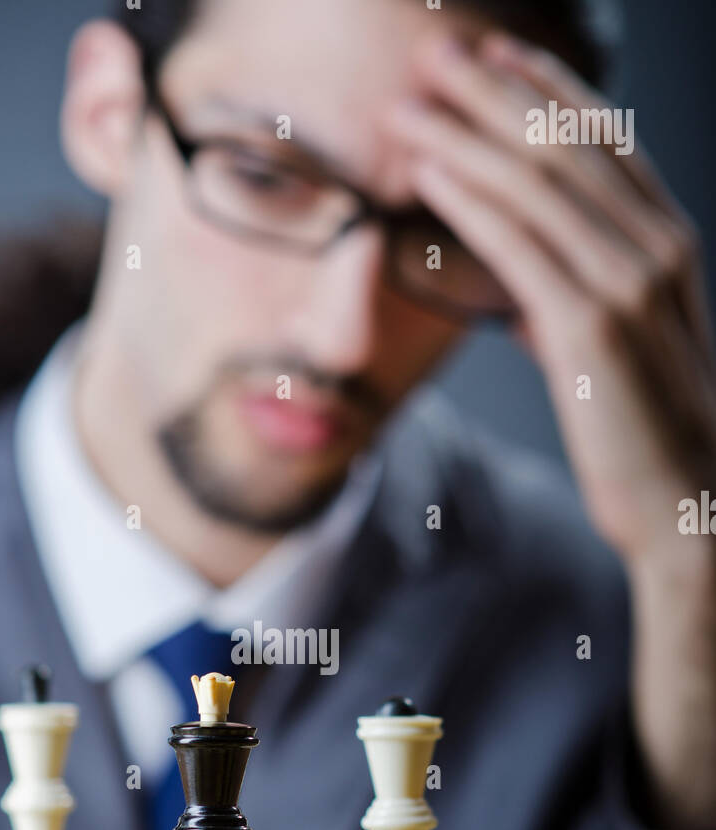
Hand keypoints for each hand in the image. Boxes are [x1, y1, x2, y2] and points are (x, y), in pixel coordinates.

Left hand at [388, 32, 715, 566]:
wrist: (687, 504)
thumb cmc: (646, 435)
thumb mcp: (615, 353)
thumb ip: (571, 310)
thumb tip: (522, 299)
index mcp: (669, 244)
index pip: (605, 142)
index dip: (547, 90)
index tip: (494, 57)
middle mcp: (657, 248)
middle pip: (566, 145)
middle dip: (496, 92)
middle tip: (437, 53)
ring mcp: (630, 284)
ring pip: (540, 183)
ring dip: (468, 134)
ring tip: (412, 102)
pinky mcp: (594, 329)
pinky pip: (522, 246)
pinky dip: (473, 201)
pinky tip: (430, 172)